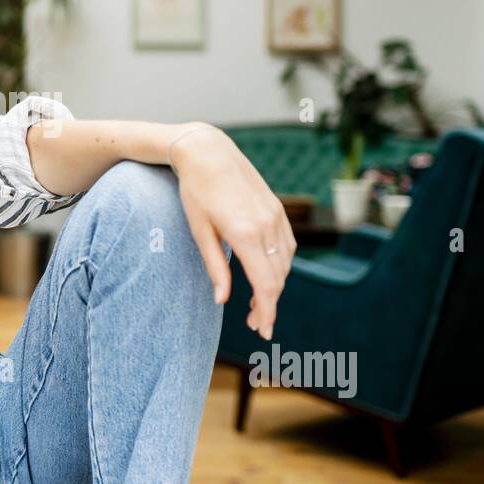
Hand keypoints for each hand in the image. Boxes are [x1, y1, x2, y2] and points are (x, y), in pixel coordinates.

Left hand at [169, 124, 296, 339]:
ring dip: (275, 286)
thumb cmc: (196, 192)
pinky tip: (266, 273)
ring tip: (257, 301)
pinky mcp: (278, 209)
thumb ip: (215, 267)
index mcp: (245, 234)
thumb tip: (222, 300)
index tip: (263, 331)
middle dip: (269, 304)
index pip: (266, 285)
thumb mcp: (199, 232)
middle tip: (253, 322)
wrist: (209, 152)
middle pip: (278, 278)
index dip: (267, 312)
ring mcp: (276, 216)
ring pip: (285, 263)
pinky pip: (288, 245)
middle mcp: (266, 226)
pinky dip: (280, 265)